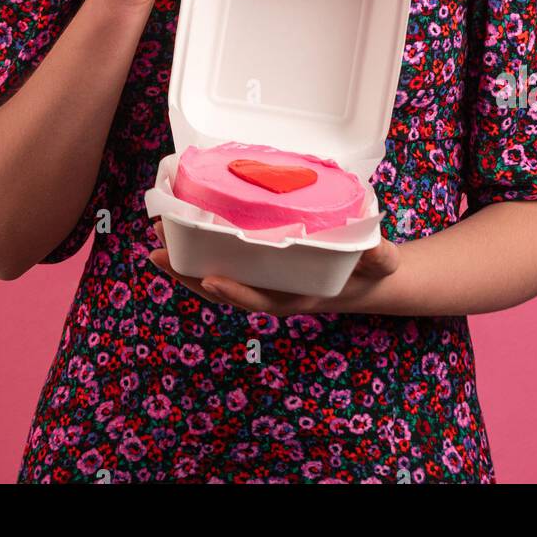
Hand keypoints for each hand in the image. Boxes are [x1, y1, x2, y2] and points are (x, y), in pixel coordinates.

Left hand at [147, 218, 401, 317]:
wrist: (367, 278)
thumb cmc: (371, 269)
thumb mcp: (381, 263)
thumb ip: (381, 258)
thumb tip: (379, 251)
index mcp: (298, 296)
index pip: (261, 298)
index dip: (236, 292)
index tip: (210, 278)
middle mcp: (273, 293)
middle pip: (224, 290)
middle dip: (189, 275)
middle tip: (157, 252)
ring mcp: (262, 282)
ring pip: (215, 279)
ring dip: (184, 264)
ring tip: (155, 243)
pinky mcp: (258, 267)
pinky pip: (222, 264)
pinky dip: (199, 253)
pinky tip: (180, 237)